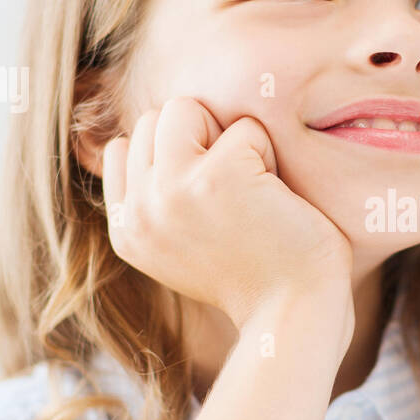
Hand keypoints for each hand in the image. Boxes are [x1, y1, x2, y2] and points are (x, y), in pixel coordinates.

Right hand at [101, 98, 353, 333]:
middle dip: (200, 140)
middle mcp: (139, 211)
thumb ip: (155, 198)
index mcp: (125, 230)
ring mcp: (173, 190)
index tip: (210, 199)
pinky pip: (245, 127)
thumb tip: (140, 134)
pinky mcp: (219, 175)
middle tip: (235, 194)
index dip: (175, 157)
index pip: (124, 148)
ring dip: (228, 140)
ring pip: (185, 109)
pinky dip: (269, 154)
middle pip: (155, 120)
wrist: (294, 311)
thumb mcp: (181, 243)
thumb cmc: (255, 274)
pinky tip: (274, 199)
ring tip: (250, 191)